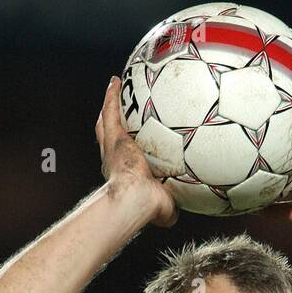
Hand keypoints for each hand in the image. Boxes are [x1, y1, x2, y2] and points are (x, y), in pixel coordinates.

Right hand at [95, 76, 178, 228]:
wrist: (135, 199)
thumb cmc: (148, 209)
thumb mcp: (166, 209)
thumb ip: (173, 204)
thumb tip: (182, 209)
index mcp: (128, 173)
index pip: (127, 157)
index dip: (128, 149)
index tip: (134, 143)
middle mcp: (117, 158)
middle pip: (112, 135)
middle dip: (115, 123)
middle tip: (119, 109)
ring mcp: (113, 146)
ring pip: (109, 122)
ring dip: (110, 106)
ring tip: (115, 88)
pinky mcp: (113, 137)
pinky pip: (111, 112)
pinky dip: (111, 96)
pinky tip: (116, 82)